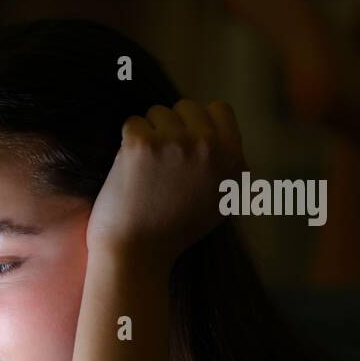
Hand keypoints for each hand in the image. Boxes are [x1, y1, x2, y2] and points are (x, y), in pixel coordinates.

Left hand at [86, 99, 244, 267]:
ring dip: (147, 134)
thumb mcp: (221, 202)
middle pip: (186, 107)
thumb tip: (225, 141)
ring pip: (157, 113)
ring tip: (145, 170)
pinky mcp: (142, 144)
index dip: (198, 122)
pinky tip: (129, 170)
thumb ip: (229, 168)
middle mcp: (208, 146)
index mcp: (233, 157)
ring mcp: (175, 142)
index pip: (219, 109)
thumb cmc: (174, 232)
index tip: (184, 143)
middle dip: (170, 126)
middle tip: (159, 162)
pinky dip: (126, 143)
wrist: (137, 253)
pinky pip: (132, 123)